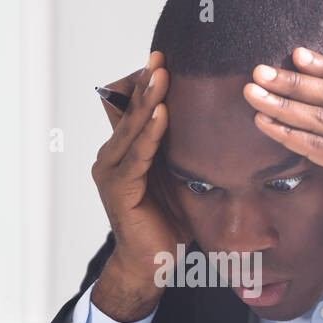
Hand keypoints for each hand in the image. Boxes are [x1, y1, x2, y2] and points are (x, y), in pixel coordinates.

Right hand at [91, 50, 190, 320]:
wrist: (152, 264)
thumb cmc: (166, 223)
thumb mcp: (177, 179)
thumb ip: (180, 152)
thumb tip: (211, 125)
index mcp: (125, 152)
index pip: (135, 112)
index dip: (147, 86)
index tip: (162, 58)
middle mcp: (112, 158)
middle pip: (130, 114)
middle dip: (146, 85)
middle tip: (161, 58)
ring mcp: (111, 173)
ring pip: (132, 130)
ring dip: (147, 102)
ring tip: (160, 76)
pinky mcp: (118, 190)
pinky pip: (138, 157)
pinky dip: (150, 135)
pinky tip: (161, 115)